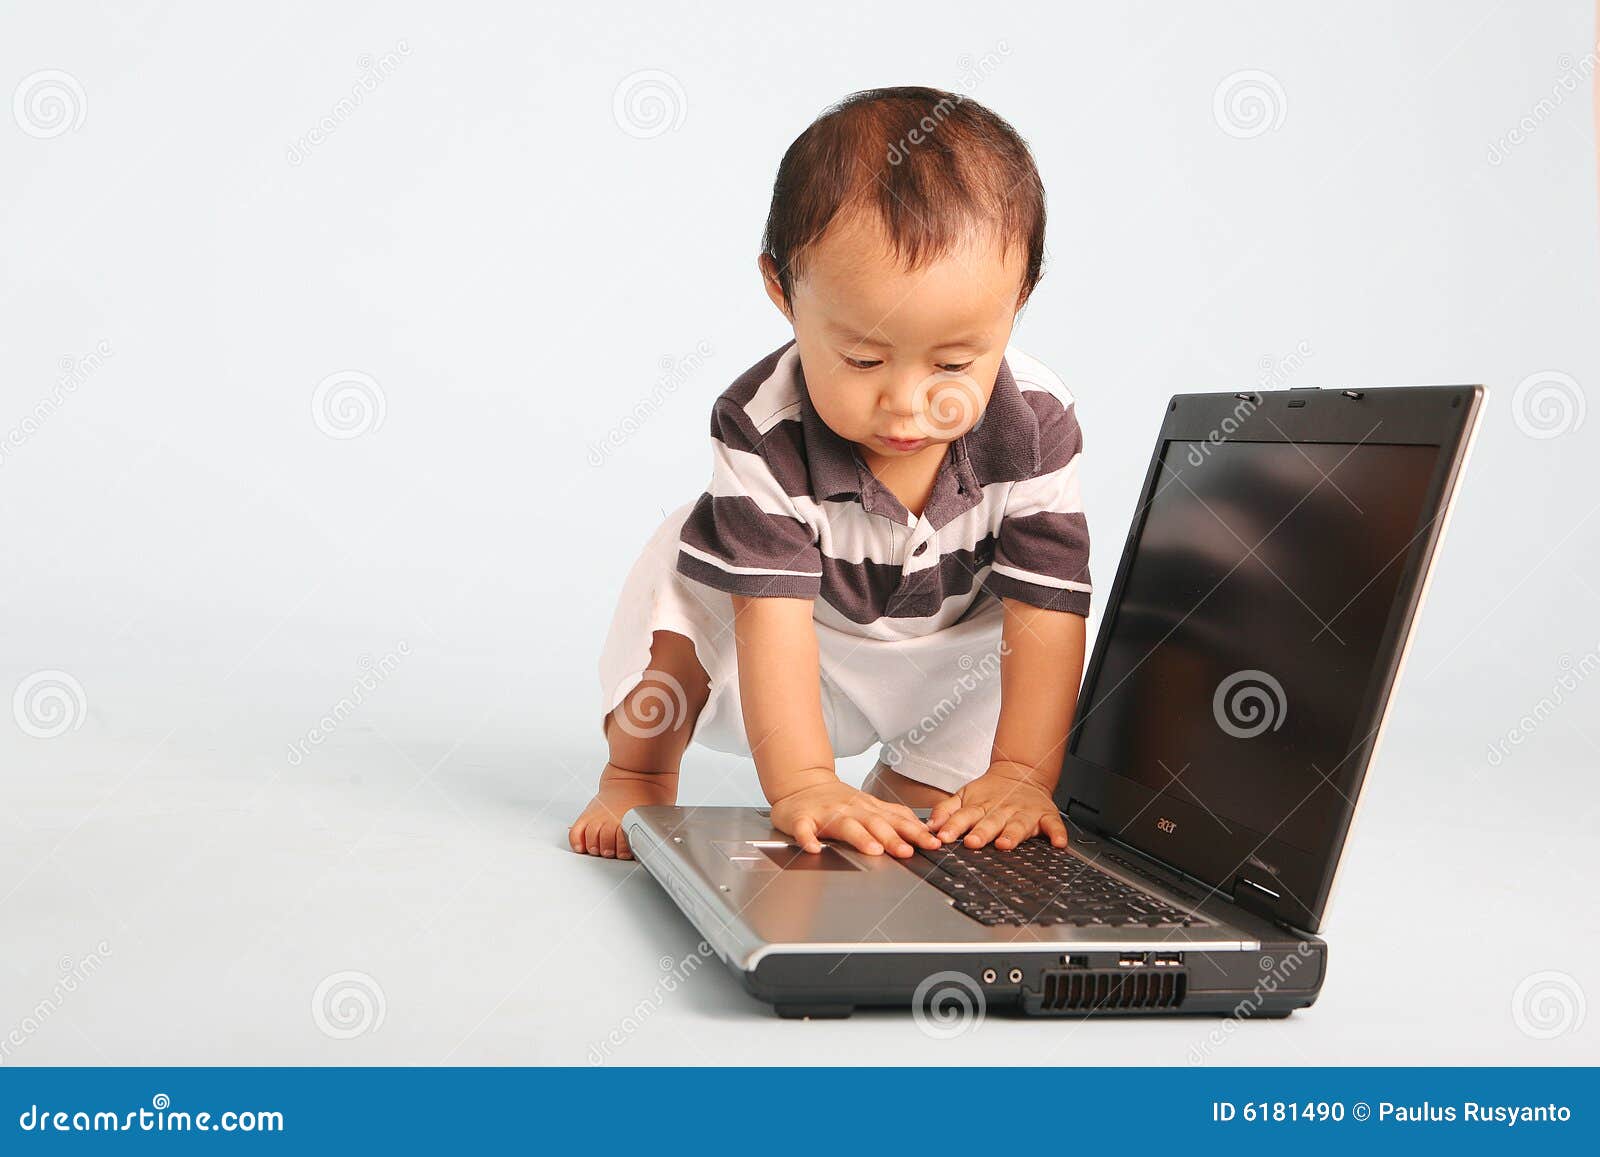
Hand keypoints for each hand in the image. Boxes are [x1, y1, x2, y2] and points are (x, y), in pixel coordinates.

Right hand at [770, 779, 943, 857]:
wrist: (801, 784)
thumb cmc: (838, 801)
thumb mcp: (870, 805)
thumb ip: (894, 817)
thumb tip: (925, 831)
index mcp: (868, 808)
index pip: (896, 820)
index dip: (915, 832)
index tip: (932, 844)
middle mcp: (851, 810)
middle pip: (875, 824)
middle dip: (893, 838)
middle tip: (907, 852)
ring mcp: (826, 814)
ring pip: (845, 826)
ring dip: (860, 838)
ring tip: (872, 850)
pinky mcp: (802, 819)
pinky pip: (804, 830)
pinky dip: (808, 839)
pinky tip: (813, 849)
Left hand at [926, 763, 1068, 850]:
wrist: (1021, 772)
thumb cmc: (990, 791)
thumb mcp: (964, 795)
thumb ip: (946, 810)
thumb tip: (930, 825)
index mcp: (981, 806)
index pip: (964, 816)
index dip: (954, 826)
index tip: (945, 836)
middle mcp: (1002, 809)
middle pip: (991, 822)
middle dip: (981, 832)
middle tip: (972, 842)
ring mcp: (1025, 812)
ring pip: (1018, 825)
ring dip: (1013, 834)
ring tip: (1006, 843)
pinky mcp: (1045, 816)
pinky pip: (1053, 825)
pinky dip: (1057, 834)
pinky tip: (1058, 843)